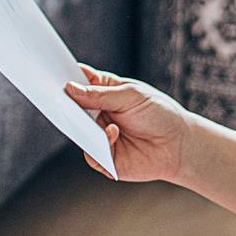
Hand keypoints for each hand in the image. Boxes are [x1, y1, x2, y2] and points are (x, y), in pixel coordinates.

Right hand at [62, 64, 193, 183]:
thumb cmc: (160, 114)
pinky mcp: (106, 159)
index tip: (56, 76)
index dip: (67, 79)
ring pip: (78, 132)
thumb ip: (100, 94)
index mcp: (104, 93)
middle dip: (65, 104)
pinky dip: (99, 144)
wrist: (180, 145)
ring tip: (88, 118)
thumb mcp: (131, 96)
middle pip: (73, 108)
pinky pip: (91, 154)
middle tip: (59, 98)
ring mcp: (100, 136)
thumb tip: (70, 89)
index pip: (80, 83)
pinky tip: (113, 134)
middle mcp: (99, 115)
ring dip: (81, 126)